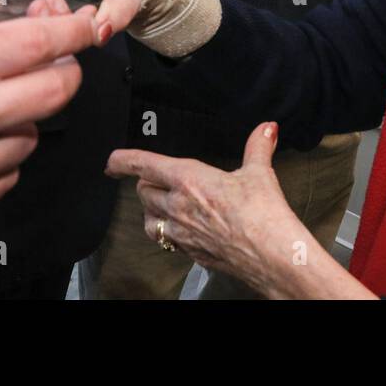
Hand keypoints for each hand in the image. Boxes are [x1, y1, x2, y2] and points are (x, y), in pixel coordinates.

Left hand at [107, 123, 375, 299]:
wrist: (273, 257)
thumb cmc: (264, 215)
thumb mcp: (260, 173)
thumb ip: (258, 147)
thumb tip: (267, 128)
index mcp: (189, 180)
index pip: (144, 165)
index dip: (123, 161)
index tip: (112, 161)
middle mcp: (178, 207)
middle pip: (143, 192)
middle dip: (145, 183)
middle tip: (152, 178)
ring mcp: (182, 234)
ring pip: (148, 220)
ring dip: (150, 210)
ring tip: (161, 204)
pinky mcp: (191, 253)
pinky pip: (166, 241)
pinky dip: (166, 232)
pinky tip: (180, 229)